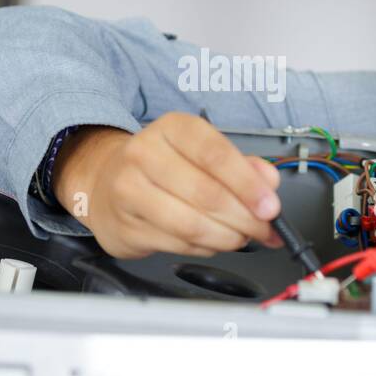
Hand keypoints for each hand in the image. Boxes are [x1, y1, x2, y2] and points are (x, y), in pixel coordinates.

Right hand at [52, 114, 282, 258]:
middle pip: (207, 194)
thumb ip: (242, 165)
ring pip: (192, 224)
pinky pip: (178, 244)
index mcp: (172, 128)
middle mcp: (145, 154)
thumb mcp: (203, 154)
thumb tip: (268, 181)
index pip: (215, 154)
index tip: (270, 206)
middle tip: (263, 229)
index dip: (248, 184)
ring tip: (240, 237)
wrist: (105, 185)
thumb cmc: (162, 168)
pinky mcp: (125, 226)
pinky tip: (212, 241)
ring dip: (226, 237)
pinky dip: (205, 248)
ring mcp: (130, 191)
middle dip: (244, 218)